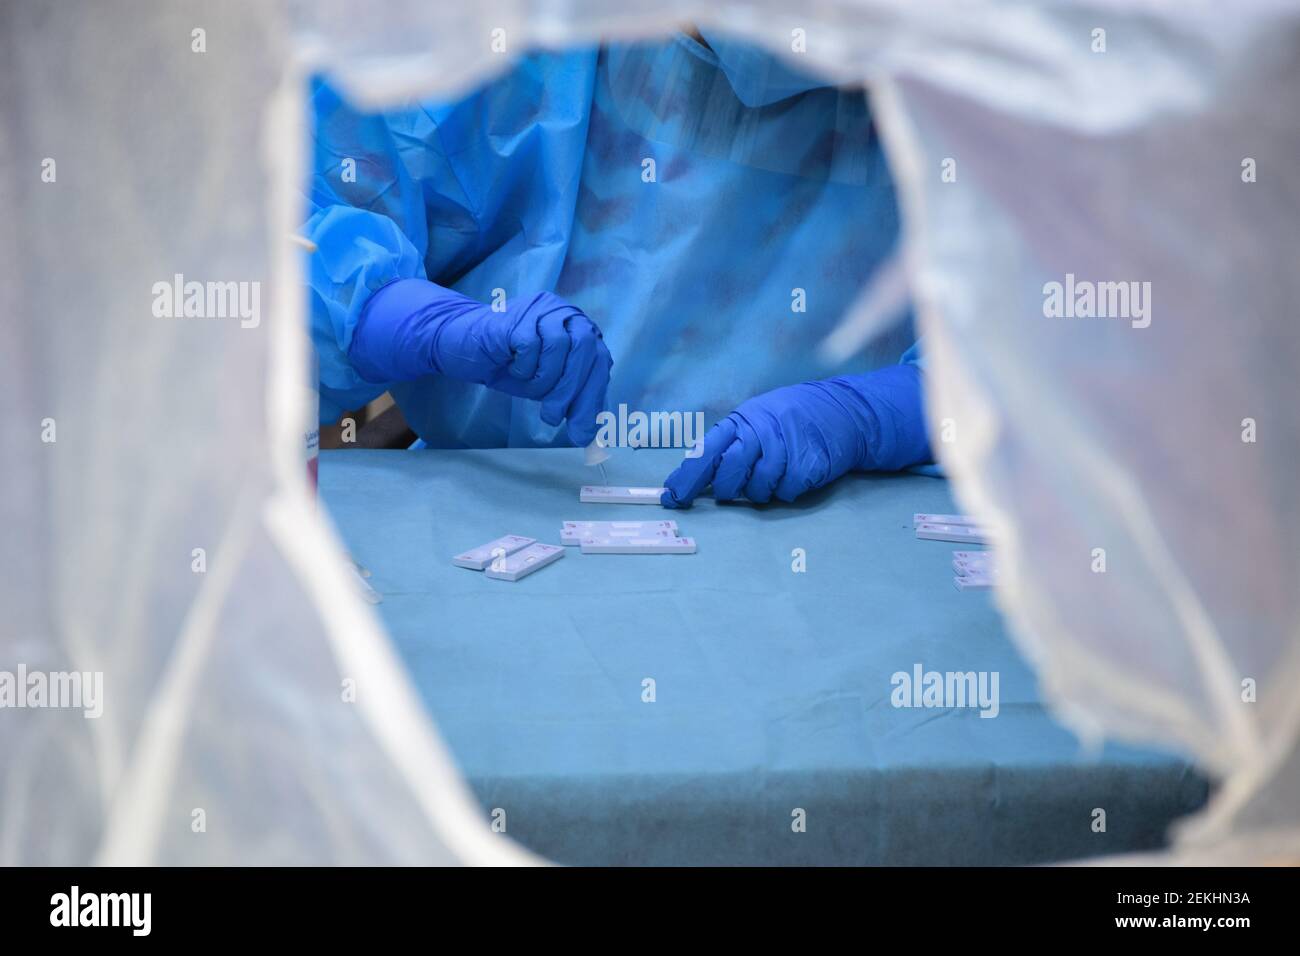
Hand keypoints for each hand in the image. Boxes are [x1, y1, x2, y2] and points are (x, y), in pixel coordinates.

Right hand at [352, 280, 611, 445]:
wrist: (463, 347)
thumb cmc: (510, 365)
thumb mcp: (547, 387)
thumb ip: (572, 401)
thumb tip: (590, 436)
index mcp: (579, 329)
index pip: (599, 361)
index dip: (592, 397)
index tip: (582, 432)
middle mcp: (565, 313)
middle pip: (586, 350)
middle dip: (572, 390)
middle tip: (552, 418)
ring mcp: (541, 310)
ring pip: (560, 347)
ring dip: (544, 379)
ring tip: (526, 386)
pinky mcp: (517, 315)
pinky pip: (530, 345)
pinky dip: (523, 366)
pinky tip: (511, 366)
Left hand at [661, 366, 928, 507]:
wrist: (842, 411)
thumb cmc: (791, 418)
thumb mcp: (756, 419)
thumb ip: (730, 444)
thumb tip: (699, 475)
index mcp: (742, 421)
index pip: (706, 452)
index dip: (686, 478)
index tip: (671, 498)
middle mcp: (760, 432)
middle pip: (729, 474)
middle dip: (727, 490)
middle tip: (732, 491)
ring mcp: (785, 448)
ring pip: (757, 489)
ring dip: (761, 490)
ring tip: (775, 472)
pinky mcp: (807, 465)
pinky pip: (784, 492)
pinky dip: (786, 490)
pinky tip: (795, 472)